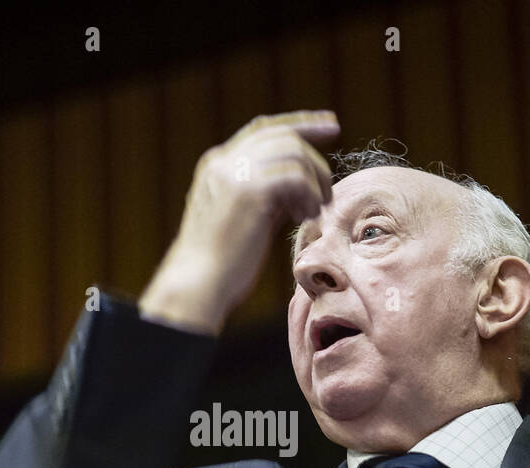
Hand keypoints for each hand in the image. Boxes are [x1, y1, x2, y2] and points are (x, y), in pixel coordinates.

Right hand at [139, 110, 339, 335]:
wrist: (199, 282)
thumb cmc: (222, 260)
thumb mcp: (244, 215)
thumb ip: (267, 193)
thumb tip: (302, 184)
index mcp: (217, 164)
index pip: (265, 129)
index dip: (301, 123)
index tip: (331, 126)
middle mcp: (224, 161)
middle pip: (284, 137)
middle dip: (316, 155)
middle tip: (329, 187)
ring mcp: (235, 173)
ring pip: (294, 153)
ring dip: (314, 180)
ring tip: (315, 210)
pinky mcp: (250, 191)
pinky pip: (296, 177)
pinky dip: (309, 195)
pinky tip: (306, 218)